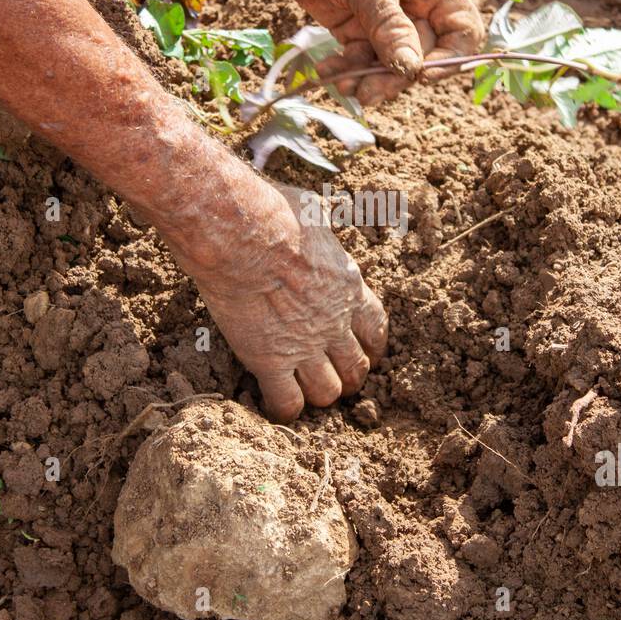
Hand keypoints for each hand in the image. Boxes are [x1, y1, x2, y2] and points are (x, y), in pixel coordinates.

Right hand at [179, 184, 387, 421]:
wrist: (244, 237)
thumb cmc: (276, 214)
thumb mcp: (315, 212)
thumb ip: (322, 223)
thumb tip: (315, 209)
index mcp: (350, 289)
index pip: (376, 330)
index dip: (372, 346)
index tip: (364, 349)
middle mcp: (335, 325)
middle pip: (357, 369)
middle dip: (350, 377)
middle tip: (336, 377)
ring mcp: (304, 347)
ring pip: (327, 392)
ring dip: (320, 395)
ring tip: (306, 392)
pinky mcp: (270, 361)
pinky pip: (286, 403)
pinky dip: (285, 410)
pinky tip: (275, 404)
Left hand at [261, 0, 484, 106]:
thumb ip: (389, 28)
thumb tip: (412, 70)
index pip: (462, 30)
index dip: (451, 58)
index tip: (422, 76)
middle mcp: (415, 3)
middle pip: (422, 55)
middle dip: (397, 76)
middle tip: (370, 92)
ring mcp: (385, 18)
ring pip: (391, 63)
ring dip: (369, 79)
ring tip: (345, 88)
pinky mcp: (356, 27)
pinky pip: (361, 58)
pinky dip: (346, 69)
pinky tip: (328, 72)